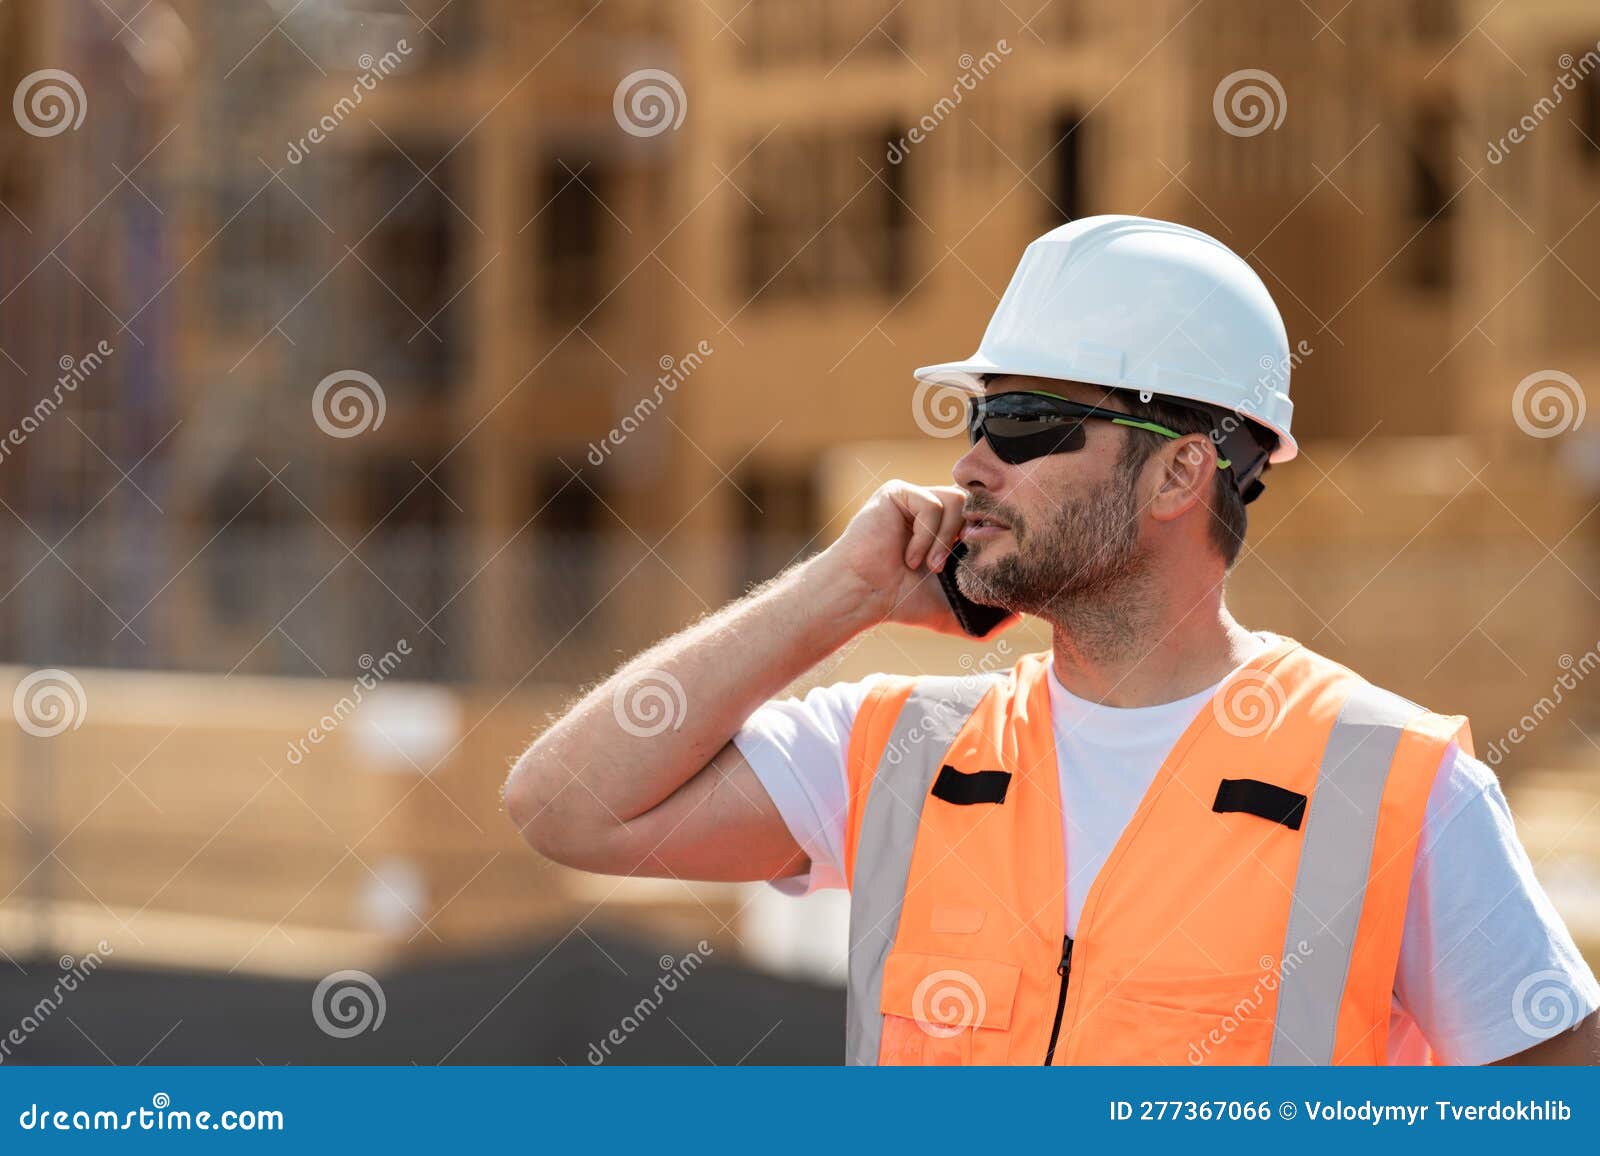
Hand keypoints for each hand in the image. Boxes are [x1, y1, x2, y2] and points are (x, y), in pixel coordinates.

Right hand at [819, 480, 988, 636]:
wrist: (863, 595)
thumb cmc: (900, 602)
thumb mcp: (952, 608)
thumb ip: (984, 612)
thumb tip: (1020, 616)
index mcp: (945, 527)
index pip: (979, 517)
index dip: (983, 537)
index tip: (973, 564)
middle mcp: (931, 508)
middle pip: (973, 505)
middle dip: (968, 538)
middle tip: (949, 568)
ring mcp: (914, 498)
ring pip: (955, 502)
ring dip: (944, 541)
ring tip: (927, 567)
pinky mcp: (897, 493)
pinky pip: (930, 504)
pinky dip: (925, 536)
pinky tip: (909, 557)